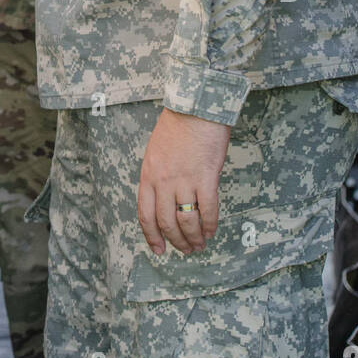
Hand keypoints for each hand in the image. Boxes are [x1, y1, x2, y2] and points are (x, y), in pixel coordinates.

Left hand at [137, 108, 230, 255]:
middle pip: (166, 222)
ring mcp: (184, 180)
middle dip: (176, 242)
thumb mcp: (156, 151)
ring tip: (200, 245)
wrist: (195, 106)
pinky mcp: (206, 177)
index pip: (145, 214)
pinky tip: (212, 231)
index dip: (152, 236)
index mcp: (148, 174)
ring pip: (187, 221)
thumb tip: (166, 201)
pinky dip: (210, 225)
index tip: (159, 250)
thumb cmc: (177, 125)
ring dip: (194, 238)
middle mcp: (163, 181)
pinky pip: (208, 210)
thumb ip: (158, 177)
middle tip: (185, 250)